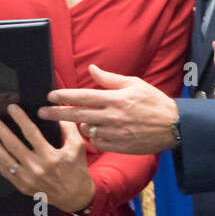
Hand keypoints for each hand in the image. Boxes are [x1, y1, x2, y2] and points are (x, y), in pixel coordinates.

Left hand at [0, 105, 93, 214]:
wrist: (74, 197)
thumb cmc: (76, 170)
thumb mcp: (77, 147)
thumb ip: (68, 128)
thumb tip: (56, 112)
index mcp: (50, 156)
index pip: (31, 132)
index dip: (20, 118)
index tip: (11, 108)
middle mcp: (36, 168)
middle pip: (12, 144)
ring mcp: (27, 179)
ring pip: (4, 158)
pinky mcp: (22, 186)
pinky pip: (4, 171)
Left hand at [37, 64, 176, 155]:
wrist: (173, 127)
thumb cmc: (154, 102)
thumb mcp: (134, 84)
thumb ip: (110, 79)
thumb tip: (92, 68)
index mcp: (115, 98)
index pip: (83, 96)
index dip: (65, 95)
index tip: (50, 96)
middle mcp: (112, 116)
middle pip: (77, 115)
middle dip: (56, 113)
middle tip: (41, 112)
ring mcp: (114, 133)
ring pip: (86, 130)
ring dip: (80, 126)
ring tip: (79, 121)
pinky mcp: (118, 146)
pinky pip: (98, 142)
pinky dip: (95, 137)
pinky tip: (98, 132)